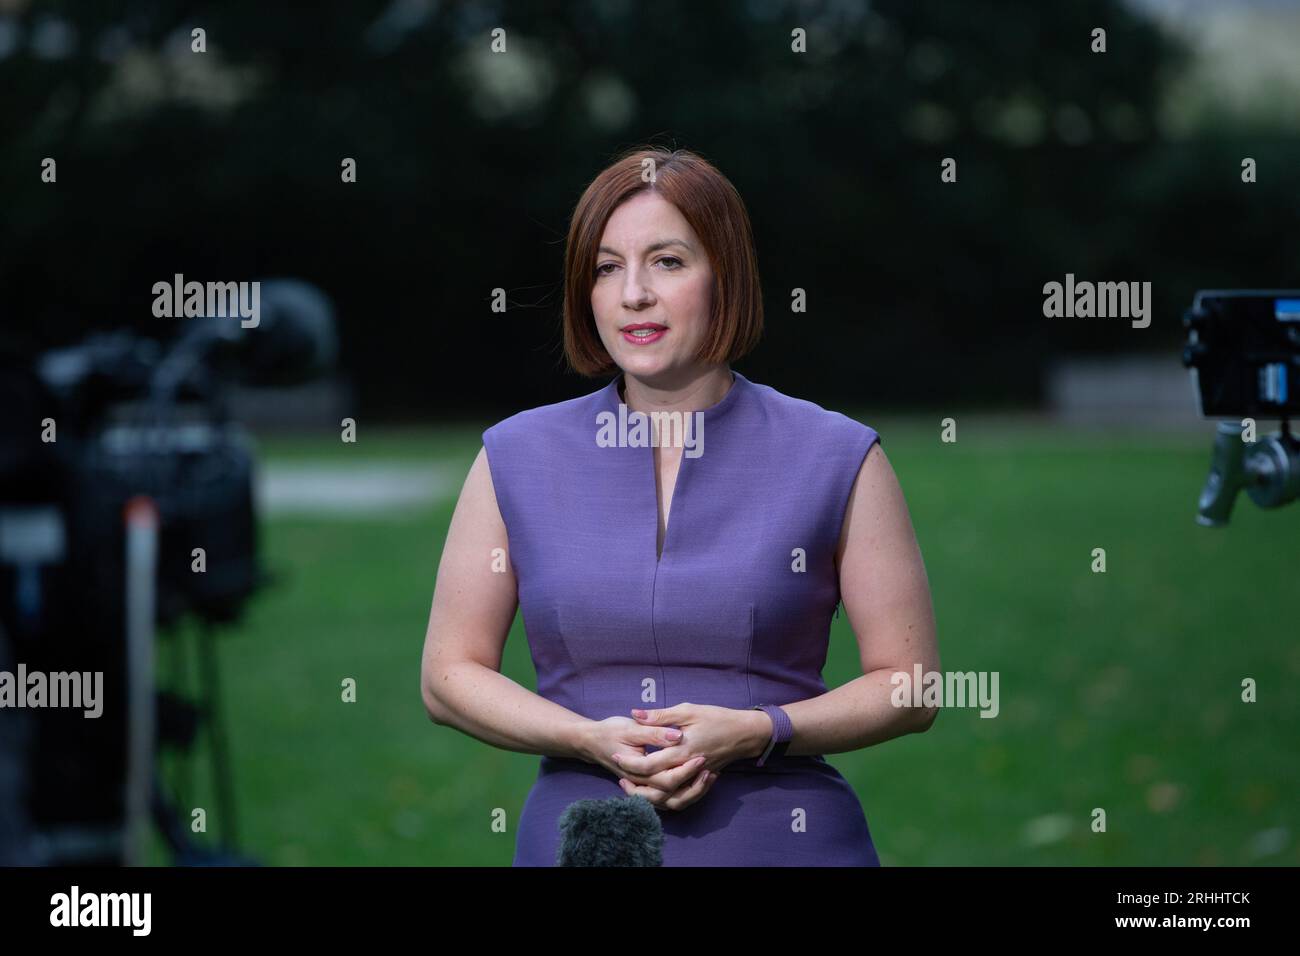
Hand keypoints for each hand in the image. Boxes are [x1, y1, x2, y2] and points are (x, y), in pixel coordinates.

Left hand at [612, 702, 767, 810]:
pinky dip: (665, 798)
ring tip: (631, 787)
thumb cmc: (717, 718)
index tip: (615, 756)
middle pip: (656, 786)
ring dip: (648, 796)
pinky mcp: (700, 781)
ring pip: (668, 799)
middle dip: (634, 782)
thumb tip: (635, 713)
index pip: (650, 764)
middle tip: (618, 773)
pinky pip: (680, 798)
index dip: (630, 762)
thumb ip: (661, 715)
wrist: (744, 734)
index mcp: (682, 750)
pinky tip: (654, 790)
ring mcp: (695, 778)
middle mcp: (688, 769)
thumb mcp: (688, 710)